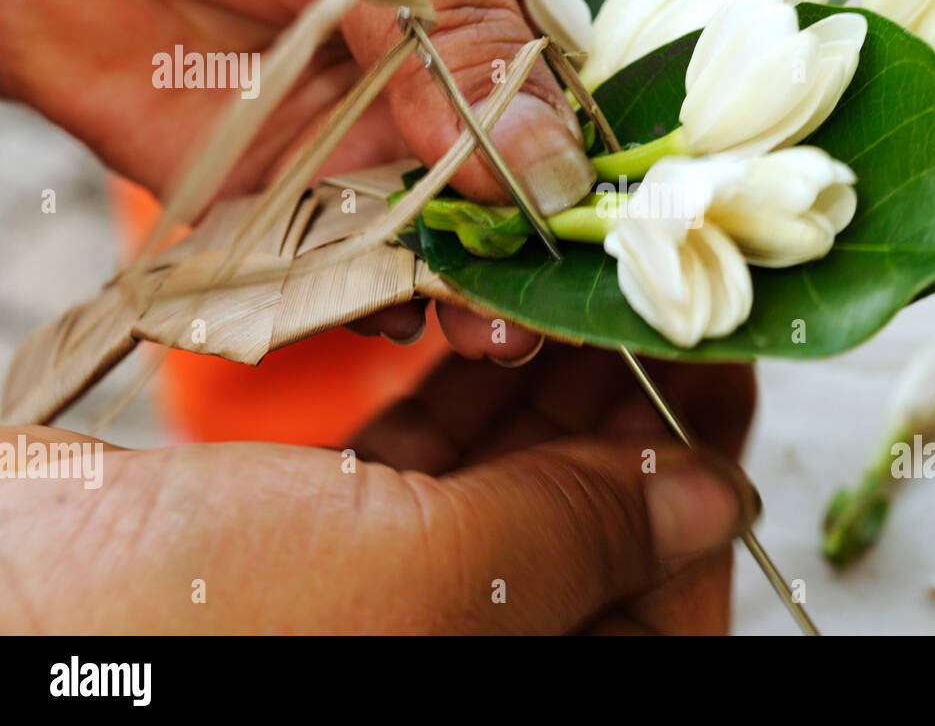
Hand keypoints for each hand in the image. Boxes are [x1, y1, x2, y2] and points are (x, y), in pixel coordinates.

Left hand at [0, 0, 658, 356]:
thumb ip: (469, 26)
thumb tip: (555, 161)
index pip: (655, 32)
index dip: (692, 107)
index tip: (713, 178)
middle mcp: (492, 51)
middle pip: (585, 154)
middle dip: (600, 219)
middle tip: (610, 275)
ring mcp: (415, 126)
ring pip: (494, 226)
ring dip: (506, 280)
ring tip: (505, 321)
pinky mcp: (327, 186)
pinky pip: (385, 261)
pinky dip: (398, 295)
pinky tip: (405, 302)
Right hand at [0, 349, 756, 632]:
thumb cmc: (189, 635)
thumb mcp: (426, 582)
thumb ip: (576, 536)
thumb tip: (708, 503)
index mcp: (510, 676)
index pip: (661, 599)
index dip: (701, 478)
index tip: (721, 364)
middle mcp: (463, 643)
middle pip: (593, 526)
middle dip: (627, 407)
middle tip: (653, 295)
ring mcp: (392, 593)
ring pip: (511, 478)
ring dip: (548, 378)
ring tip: (582, 283)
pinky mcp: (320, 533)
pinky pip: (425, 457)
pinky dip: (461, 383)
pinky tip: (491, 312)